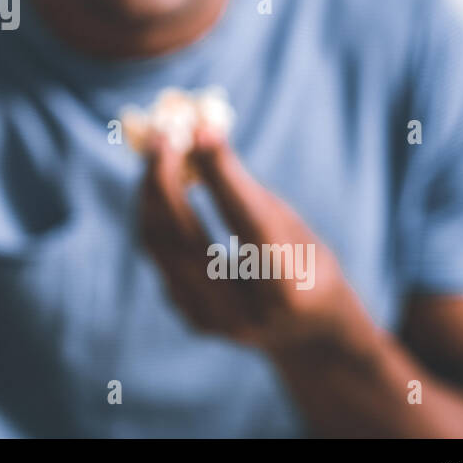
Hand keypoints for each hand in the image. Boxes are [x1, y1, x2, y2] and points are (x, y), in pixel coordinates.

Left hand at [140, 125, 370, 353]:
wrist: (310, 333)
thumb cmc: (305, 262)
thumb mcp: (293, 226)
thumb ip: (246, 192)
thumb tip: (200, 137)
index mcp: (288, 289)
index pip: (247, 223)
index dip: (222, 175)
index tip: (202, 128)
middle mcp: (247, 314)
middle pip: (187, 241)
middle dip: (167, 182)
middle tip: (163, 136)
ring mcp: (215, 323)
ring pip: (163, 249)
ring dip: (153, 195)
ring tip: (157, 155)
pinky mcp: (194, 320)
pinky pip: (162, 261)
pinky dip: (158, 218)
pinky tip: (161, 189)